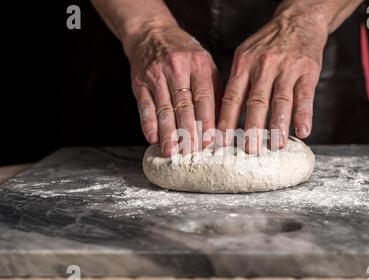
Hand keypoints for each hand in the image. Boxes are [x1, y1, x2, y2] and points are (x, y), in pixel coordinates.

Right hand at [126, 26, 220, 156]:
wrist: (152, 33)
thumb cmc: (185, 54)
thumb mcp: (204, 63)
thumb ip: (214, 90)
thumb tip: (222, 121)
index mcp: (198, 65)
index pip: (204, 97)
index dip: (207, 121)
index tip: (210, 142)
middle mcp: (177, 69)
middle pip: (184, 106)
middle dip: (188, 132)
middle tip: (192, 152)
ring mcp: (157, 75)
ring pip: (164, 109)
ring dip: (168, 133)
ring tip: (172, 151)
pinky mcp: (140, 83)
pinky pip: (145, 106)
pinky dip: (148, 124)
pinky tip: (153, 138)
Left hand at [217, 8, 328, 152]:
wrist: (298, 20)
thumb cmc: (267, 45)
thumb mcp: (246, 55)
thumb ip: (238, 82)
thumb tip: (225, 116)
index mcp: (244, 64)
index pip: (232, 97)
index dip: (226, 120)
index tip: (222, 141)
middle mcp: (264, 66)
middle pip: (256, 102)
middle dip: (252, 129)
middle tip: (249, 150)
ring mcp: (287, 68)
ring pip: (281, 100)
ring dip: (278, 126)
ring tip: (276, 146)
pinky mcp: (308, 70)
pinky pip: (305, 95)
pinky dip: (304, 114)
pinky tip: (303, 131)